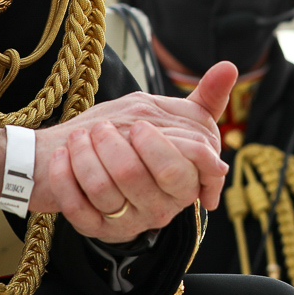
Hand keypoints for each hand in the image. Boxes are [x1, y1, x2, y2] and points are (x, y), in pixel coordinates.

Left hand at [36, 61, 236, 241]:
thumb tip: (230, 66)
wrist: (99, 162)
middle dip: (113, 145)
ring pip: (102, 190)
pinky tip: (63, 156)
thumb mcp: (177, 117)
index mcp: (184, 184)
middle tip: (103, 127)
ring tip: (79, 136)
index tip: (138, 124)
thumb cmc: (143, 137)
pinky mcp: (95, 228)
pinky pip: (76, 207)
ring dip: (84, 155)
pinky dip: (64, 177)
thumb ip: (208, 99)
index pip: (175, 169)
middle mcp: (159, 208)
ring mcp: (126, 220)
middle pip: (134, 176)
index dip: (153, 144)